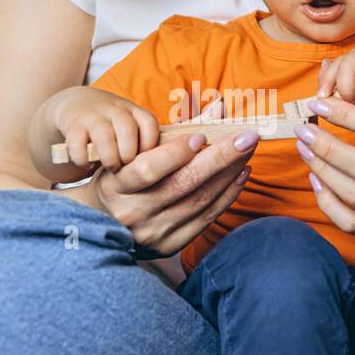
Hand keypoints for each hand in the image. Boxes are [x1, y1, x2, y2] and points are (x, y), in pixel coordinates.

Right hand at [55, 89, 158, 172]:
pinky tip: (87, 165)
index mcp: (134, 111)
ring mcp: (93, 116)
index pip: (149, 124)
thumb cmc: (113, 127)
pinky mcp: (73, 126)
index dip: (149, 146)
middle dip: (129, 155)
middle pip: (128, 130)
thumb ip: (145, 142)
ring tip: (110, 168)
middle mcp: (115, 110)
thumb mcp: (131, 126)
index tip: (145, 160)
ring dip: (110, 159)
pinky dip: (83, 159)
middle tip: (126, 168)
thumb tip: (165, 167)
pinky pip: (78, 145)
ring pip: (105, 137)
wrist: (76, 104)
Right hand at [78, 93, 257, 256]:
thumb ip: (176, 129)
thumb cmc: (124, 179)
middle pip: (183, 184)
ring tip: (247, 151)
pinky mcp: (169, 247)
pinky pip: (206, 219)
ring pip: (199, 201)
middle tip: (247, 137)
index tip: (202, 135)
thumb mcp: (136, 153)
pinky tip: (240, 174)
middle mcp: (132, 213)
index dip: (176, 153)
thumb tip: (218, 108)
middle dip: (220, 158)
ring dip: (229, 174)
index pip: (148, 169)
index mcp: (115, 186)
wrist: (107, 225)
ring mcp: (152, 234)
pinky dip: (227, 195)